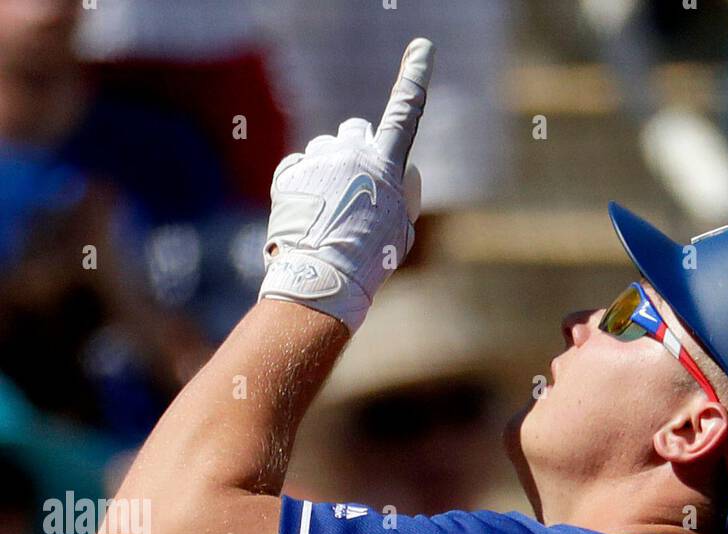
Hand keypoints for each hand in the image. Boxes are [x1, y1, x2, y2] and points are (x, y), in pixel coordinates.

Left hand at [258, 36, 433, 332]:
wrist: (324, 276)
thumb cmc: (371, 259)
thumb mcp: (402, 230)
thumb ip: (404, 195)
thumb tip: (402, 174)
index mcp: (386, 163)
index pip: (405, 112)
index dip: (416, 78)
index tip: (422, 48)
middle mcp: (352, 151)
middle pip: (355, 130)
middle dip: (356, 150)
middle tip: (355, 188)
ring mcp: (319, 159)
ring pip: (324, 151)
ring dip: (328, 171)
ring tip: (329, 213)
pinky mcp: (291, 171)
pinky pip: (299, 167)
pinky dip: (304, 185)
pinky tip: (309, 215)